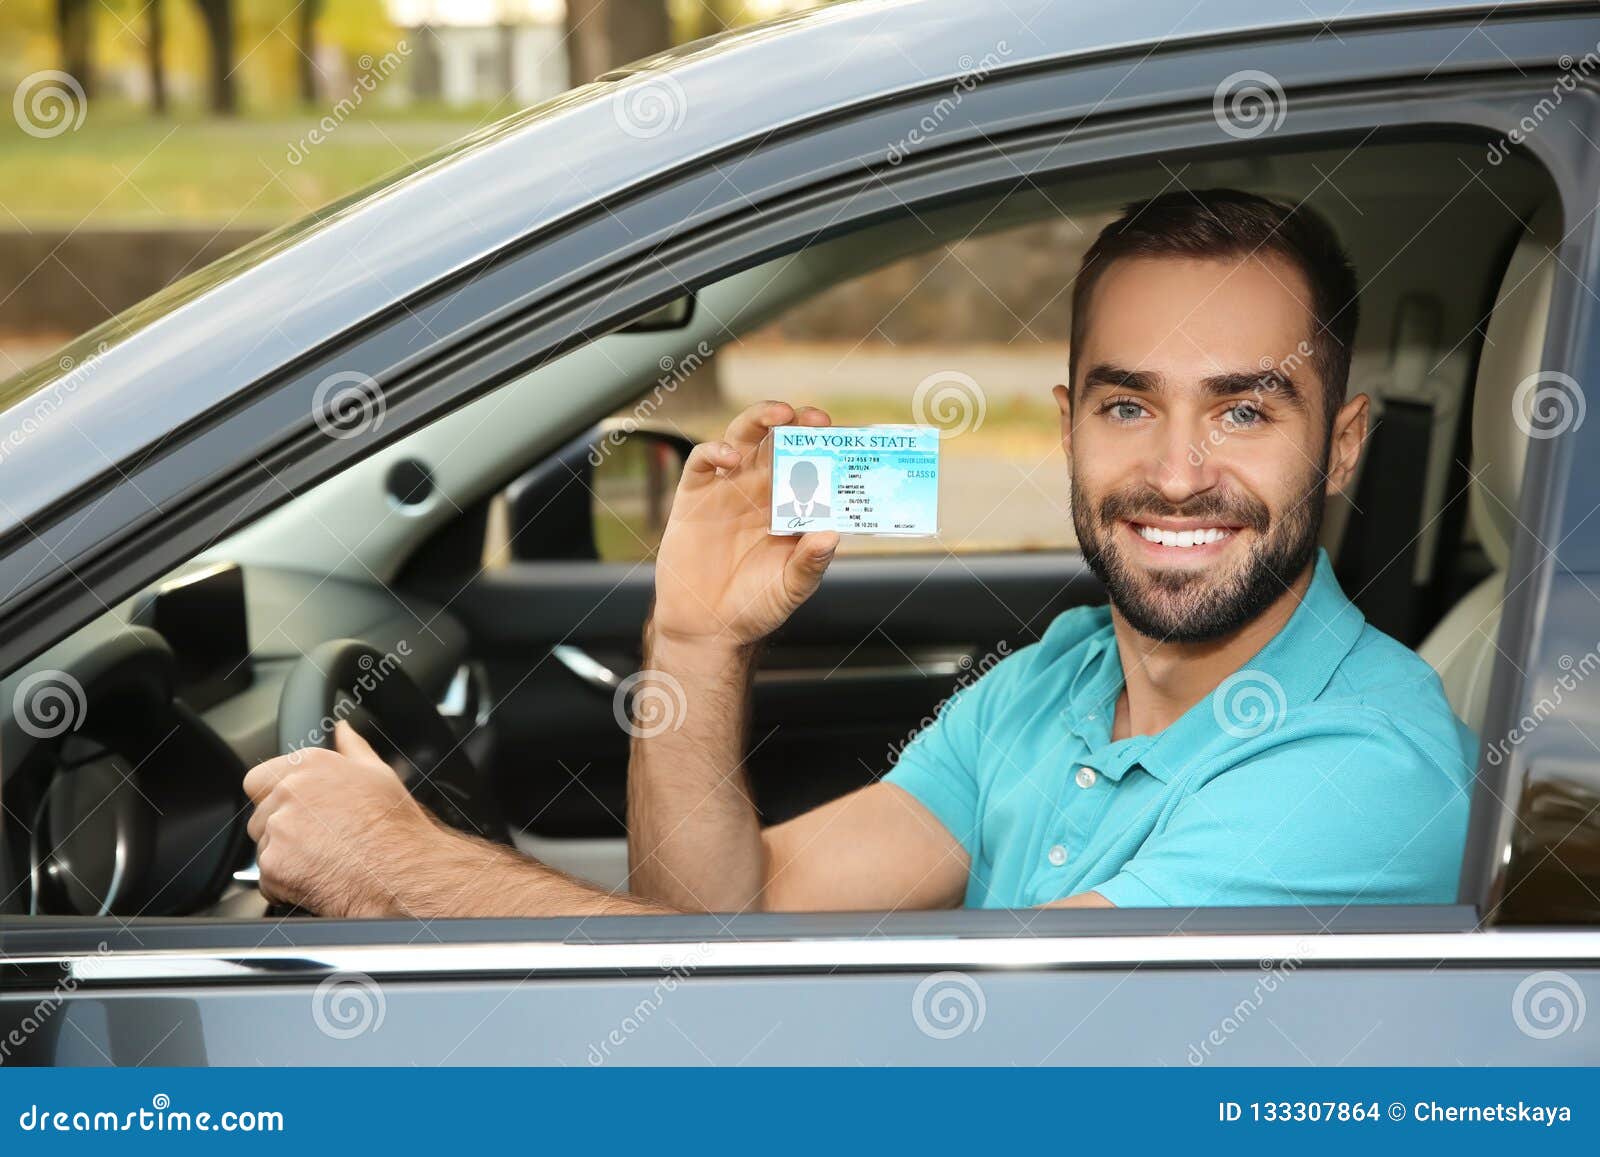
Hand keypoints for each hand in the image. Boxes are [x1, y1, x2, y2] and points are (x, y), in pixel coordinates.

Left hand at [242, 721, 444, 916]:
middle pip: (260, 816)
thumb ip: (352, 748)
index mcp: (310, 765)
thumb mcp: (379, 775)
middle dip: (281, 831)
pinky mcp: (273, 865)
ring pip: (264, 847)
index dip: (274, 798)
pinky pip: (268, 879)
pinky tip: (318, 879)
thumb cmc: (394, 827)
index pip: (260, 778)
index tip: (294, 812)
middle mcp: (289, 791)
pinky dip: (286, 885)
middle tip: (317, 842)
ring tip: (323, 862)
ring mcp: (278, 829)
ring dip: (283, 857)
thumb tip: (343, 729)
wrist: (399, 873)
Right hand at [652, 401, 839, 648]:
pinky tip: (729, 457)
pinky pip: (702, 462)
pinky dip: (714, 450)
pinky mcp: (694, 496)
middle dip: (797, 422)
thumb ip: (810, 564)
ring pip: (742, 437)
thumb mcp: (791, 589)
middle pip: (778, 440)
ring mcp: (727, 489)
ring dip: (759, 419)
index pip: (810, 463)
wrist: (707, 627)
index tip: (840, 436)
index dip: (824, 445)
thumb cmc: (754, 606)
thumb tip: (832, 535)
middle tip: (813, 419)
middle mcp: (761, 490)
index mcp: (790, 506)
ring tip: (778, 416)